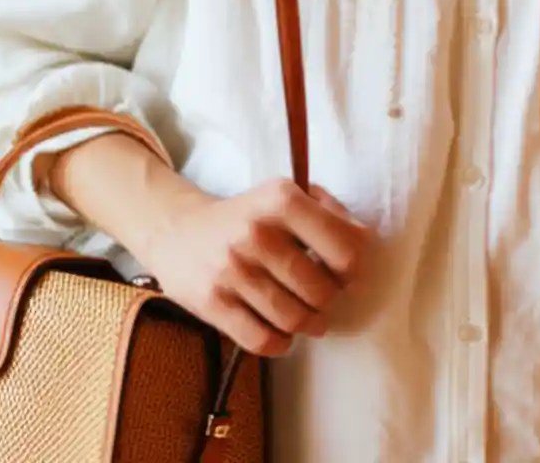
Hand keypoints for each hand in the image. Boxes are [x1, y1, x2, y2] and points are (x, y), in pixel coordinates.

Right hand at [134, 179, 369, 356]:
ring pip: (295, 319)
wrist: (175, 230)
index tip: (343, 274)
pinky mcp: (212, 302)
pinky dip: (279, 343)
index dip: (354, 271)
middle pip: (322, 292)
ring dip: (307, 324)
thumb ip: (329, 212)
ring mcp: (232, 269)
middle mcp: (256, 232)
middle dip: (327, 301)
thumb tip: (364, 242)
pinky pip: (263, 340)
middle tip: (318, 297)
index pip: (347, 252)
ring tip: (304, 317)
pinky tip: (278, 331)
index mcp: (281, 199)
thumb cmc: (244, 217)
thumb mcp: (283, 196)